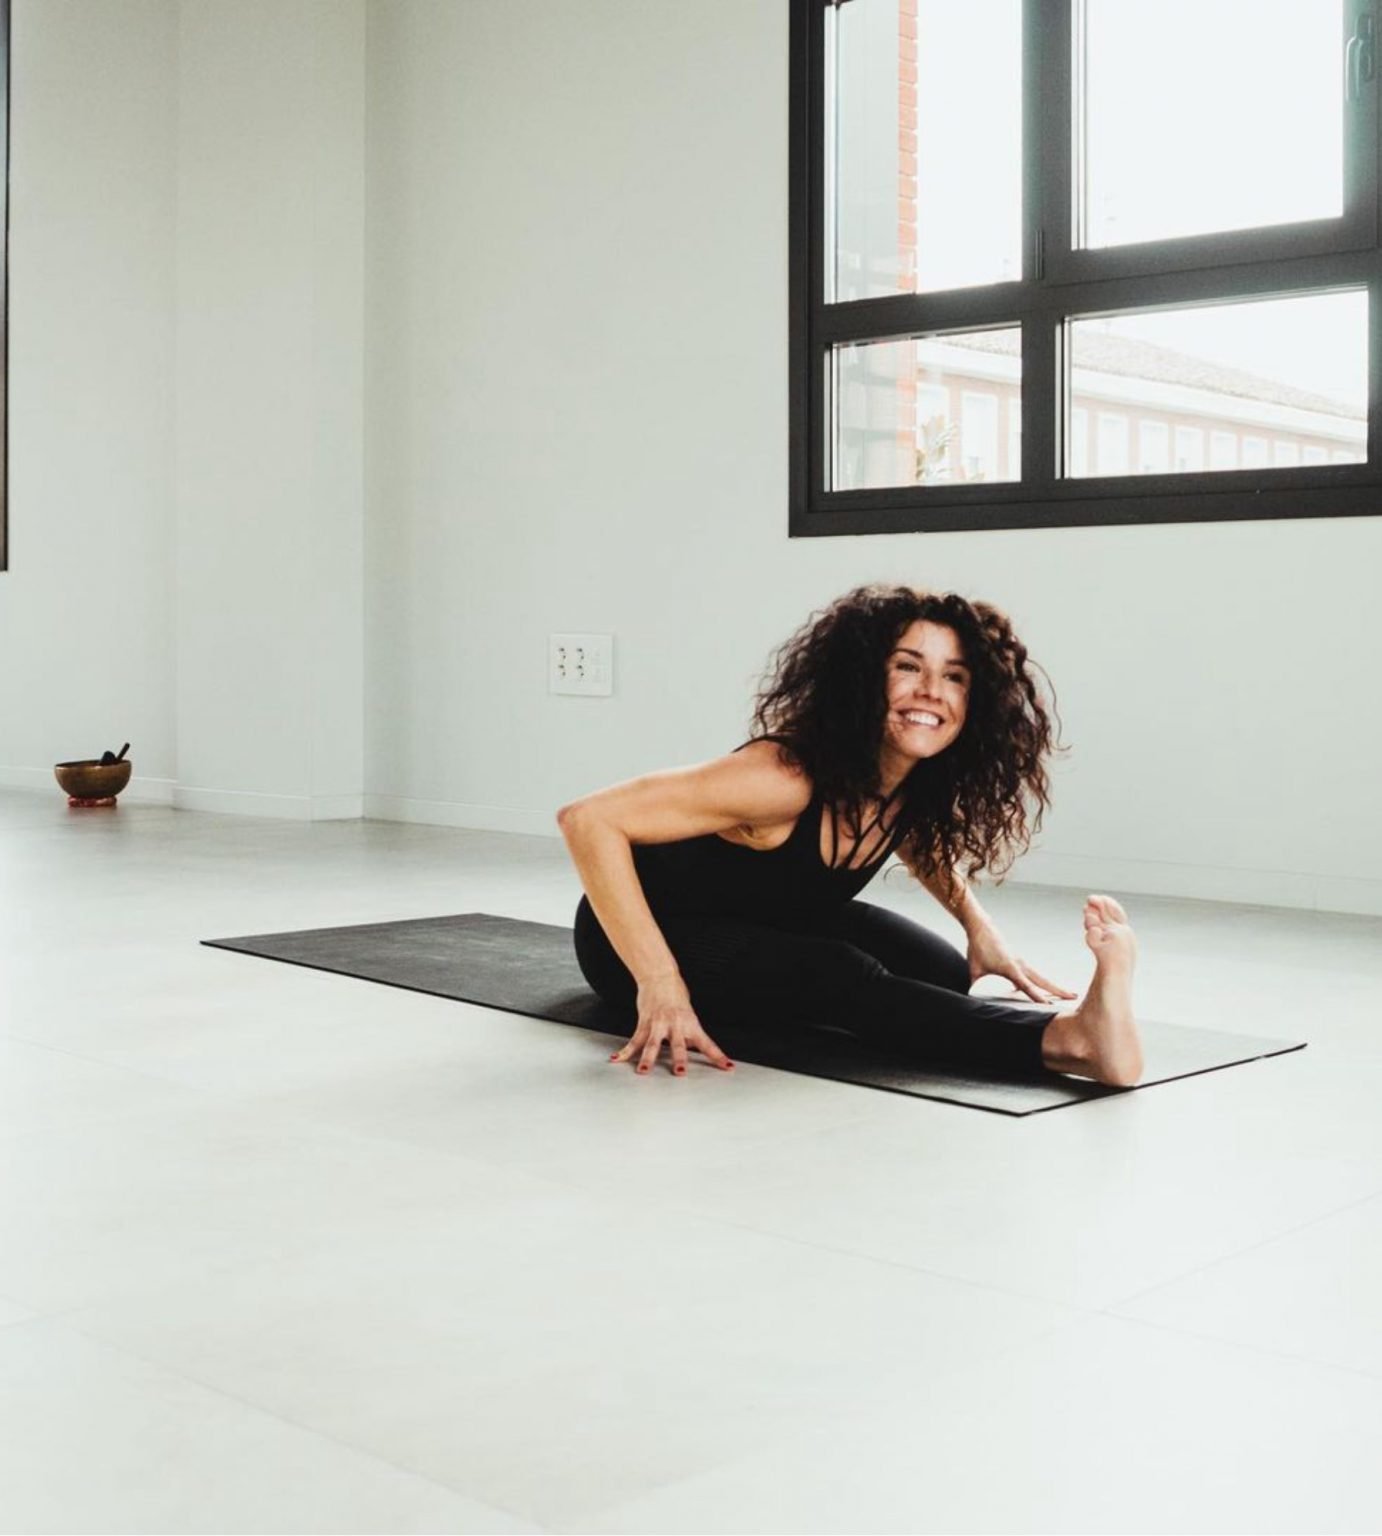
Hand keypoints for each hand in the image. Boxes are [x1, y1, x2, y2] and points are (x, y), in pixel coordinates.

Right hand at [610, 973, 734, 1075]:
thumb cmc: (676, 995)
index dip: (718, 1056)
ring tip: (643, 1071)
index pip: (708, 1044)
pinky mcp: (644, 1022)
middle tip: (679, 1073)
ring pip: (652, 1044)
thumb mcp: (689, 1016)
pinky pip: (634, 1040)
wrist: (660, 977)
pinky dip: (625, 1051)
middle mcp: (676, 1025)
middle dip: (679, 1060)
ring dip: (647, 1059)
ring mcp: (659, 1024)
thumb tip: (690, 1048)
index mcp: (691, 1024)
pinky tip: (617, 1058)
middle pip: (678, 1045)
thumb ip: (688, 1033)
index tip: (727, 1067)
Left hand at [966, 923, 1077, 1004]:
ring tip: (1067, 994)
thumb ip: (974, 985)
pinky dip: (1041, 981)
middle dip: (1058, 990)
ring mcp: (1021, 962)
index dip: (1038, 997)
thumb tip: (972, 1001)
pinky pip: (1033, 974)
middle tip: (1074, 997)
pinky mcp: (1019, 960)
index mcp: (1010, 968)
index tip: (1050, 1006)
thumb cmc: (978, 947)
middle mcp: (1020, 964)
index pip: (1027, 986)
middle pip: (1042, 980)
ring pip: (1040, 977)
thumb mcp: (974, 969)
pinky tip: (1043, 990)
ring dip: (1053, 985)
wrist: (981, 927)